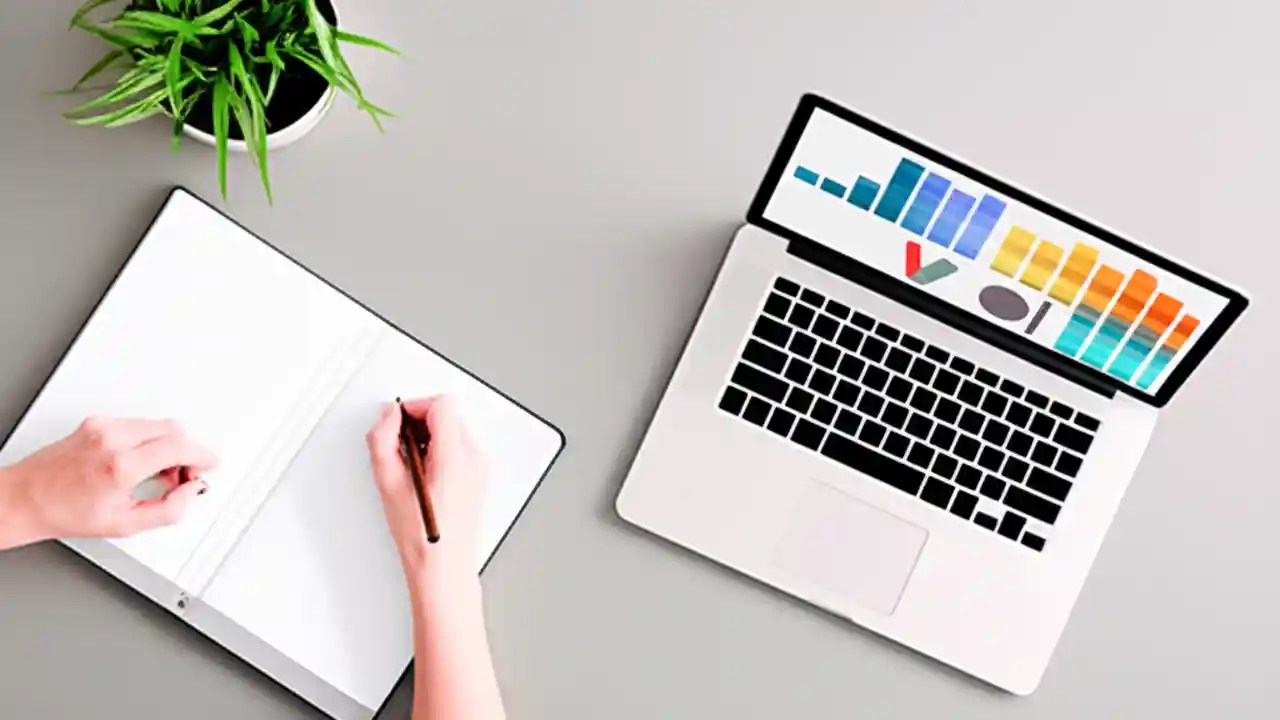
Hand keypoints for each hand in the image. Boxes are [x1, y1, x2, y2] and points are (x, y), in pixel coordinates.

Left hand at [0, 417, 217, 548]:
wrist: (25, 498)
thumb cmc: (64, 512)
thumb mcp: (124, 525)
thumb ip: (168, 510)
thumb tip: (191, 493)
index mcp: (120, 466)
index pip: (179, 446)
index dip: (203, 454)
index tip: (210, 463)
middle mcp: (111, 439)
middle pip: (173, 430)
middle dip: (187, 451)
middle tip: (183, 475)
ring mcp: (103, 427)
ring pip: (158, 425)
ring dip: (169, 445)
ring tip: (158, 471)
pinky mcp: (97, 421)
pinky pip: (139, 424)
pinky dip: (149, 439)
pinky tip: (140, 461)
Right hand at [366, 396, 488, 585]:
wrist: (444, 566)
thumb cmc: (421, 536)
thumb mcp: (388, 483)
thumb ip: (383, 440)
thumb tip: (389, 416)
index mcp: (455, 457)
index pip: (442, 405)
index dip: (415, 406)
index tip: (397, 420)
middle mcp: (474, 458)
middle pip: (447, 415)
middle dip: (419, 423)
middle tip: (400, 447)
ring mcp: (480, 467)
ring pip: (452, 429)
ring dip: (428, 437)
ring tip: (411, 465)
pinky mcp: (479, 475)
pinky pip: (458, 447)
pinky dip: (439, 451)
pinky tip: (424, 474)